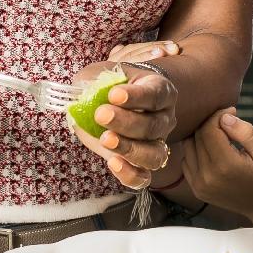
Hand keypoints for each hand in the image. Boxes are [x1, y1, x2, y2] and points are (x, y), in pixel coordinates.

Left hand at [67, 40, 180, 191]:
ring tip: (106, 139)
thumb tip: (89, 90)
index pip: (155, 94)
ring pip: (154, 154)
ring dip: (130, 149)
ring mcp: (156, 144)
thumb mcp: (99, 75)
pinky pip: (144, 178)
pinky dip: (130, 175)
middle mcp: (163, 118)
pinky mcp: (141, 165)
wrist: (107, 105)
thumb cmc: (106, 86)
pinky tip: (113, 164)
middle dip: (126, 122)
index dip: (136, 96)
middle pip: (153, 125)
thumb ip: (94, 80)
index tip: (114, 94)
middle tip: (101, 114)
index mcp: (159, 89)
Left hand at [180, 108, 252, 222]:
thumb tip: (224, 118)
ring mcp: (199, 185)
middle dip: (210, 123)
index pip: (209, 129)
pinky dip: (196, 151)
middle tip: (227, 121)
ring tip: (220, 135)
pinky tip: (213, 150)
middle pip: (197, 136)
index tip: (232, 111)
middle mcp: (207, 176)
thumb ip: (245, 131)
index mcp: (225, 165)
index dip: (218, 115)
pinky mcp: (197, 190)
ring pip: (188, 147)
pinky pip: (187, 161)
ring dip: (201, 136)